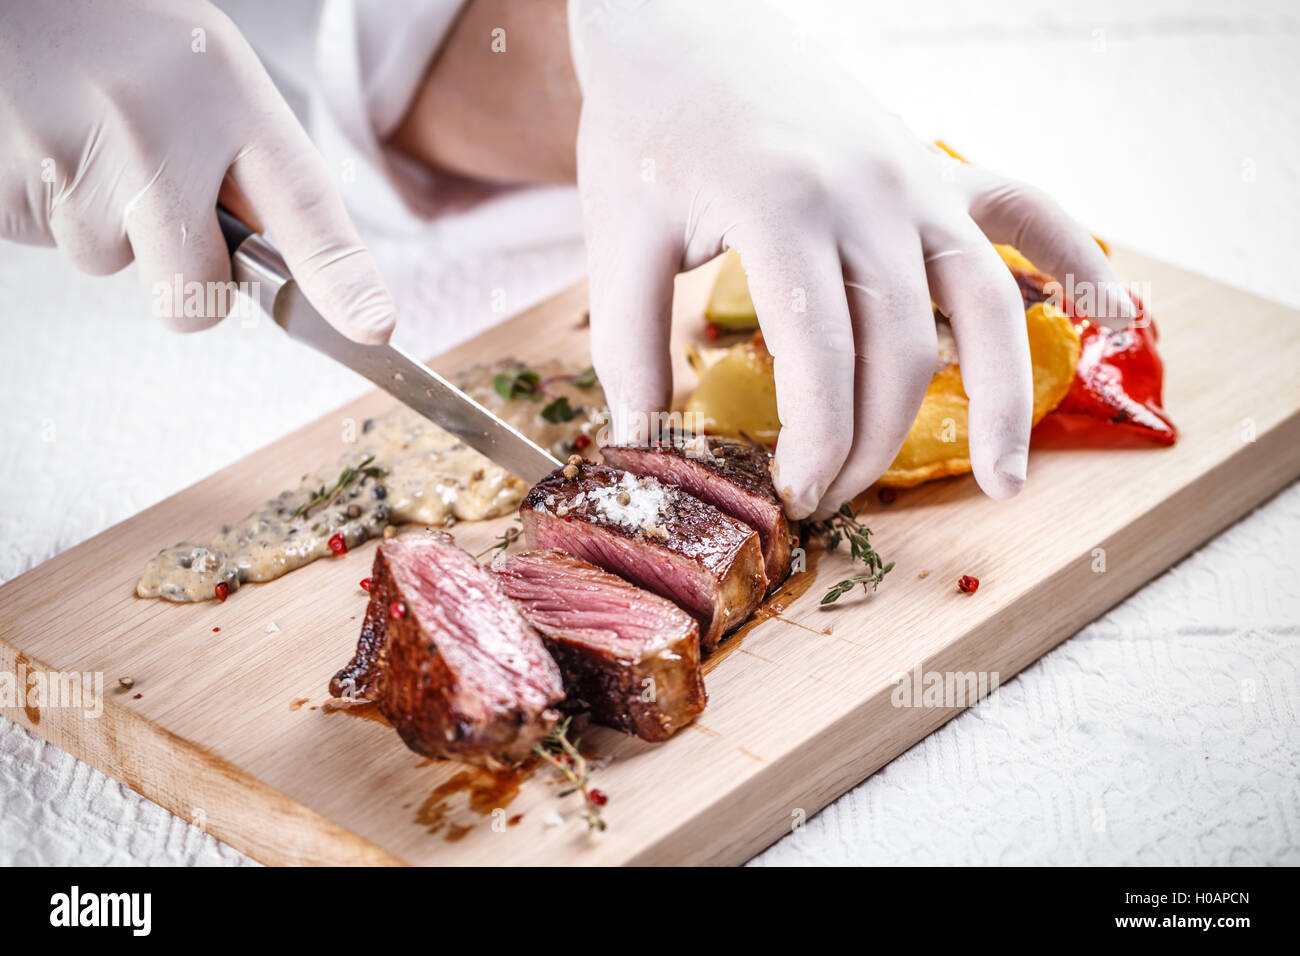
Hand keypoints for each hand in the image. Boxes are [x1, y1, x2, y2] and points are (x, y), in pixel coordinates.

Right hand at [0, 0, 395, 340]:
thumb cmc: (128, 34)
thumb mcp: (211, 73)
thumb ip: (252, 169)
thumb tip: (282, 276)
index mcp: (226, 92)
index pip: (303, 205)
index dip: (341, 278)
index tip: (374, 327)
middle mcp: (155, 130)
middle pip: (194, 294)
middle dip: (188, 282)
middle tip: (166, 208)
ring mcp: (68, 158)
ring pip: (106, 262)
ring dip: (104, 220)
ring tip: (86, 134)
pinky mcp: (1, 184)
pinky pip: (40, 236)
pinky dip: (43, 203)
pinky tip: (42, 136)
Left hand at [569, 0, 1134, 517]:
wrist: (685, 23)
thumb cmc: (647, 128)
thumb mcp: (617, 236)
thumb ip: (628, 346)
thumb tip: (647, 441)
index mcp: (782, 212)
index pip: (822, 364)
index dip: (815, 445)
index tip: (792, 491)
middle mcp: (869, 195)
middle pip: (899, 354)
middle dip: (870, 447)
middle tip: (828, 497)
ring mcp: (913, 176)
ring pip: (985, 302)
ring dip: (1000, 401)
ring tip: (1004, 485)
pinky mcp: (931, 165)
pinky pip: (1025, 210)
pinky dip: (1077, 260)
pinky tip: (1116, 314)